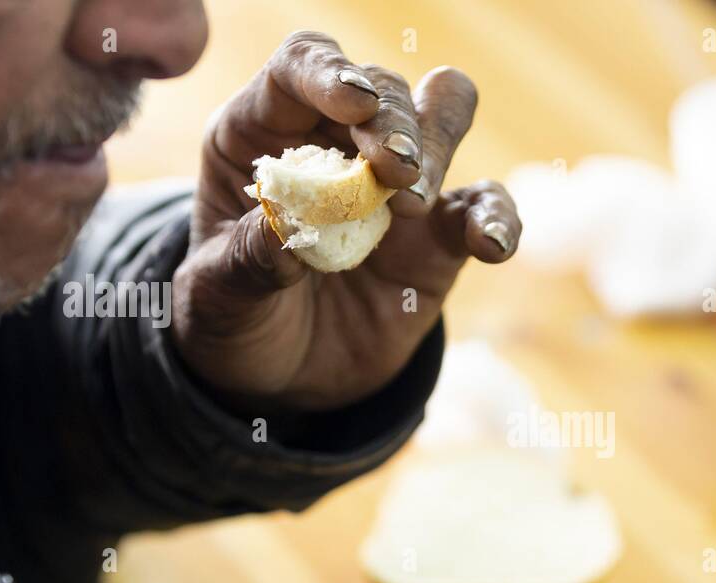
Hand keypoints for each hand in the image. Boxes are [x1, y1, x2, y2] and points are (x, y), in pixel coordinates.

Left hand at [170, 31, 520, 411]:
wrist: (283, 381)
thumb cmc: (237, 320)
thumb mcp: (218, 297)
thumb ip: (248, 259)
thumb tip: (289, 227)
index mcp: (264, 135)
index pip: (299, 68)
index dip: (330, 73)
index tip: (356, 105)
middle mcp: (336, 144)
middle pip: (382, 88)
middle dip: (395, 121)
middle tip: (396, 173)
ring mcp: (395, 186)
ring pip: (441, 117)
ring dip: (439, 146)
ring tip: (416, 205)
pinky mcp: (441, 235)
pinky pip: (485, 205)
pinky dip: (497, 216)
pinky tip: (491, 246)